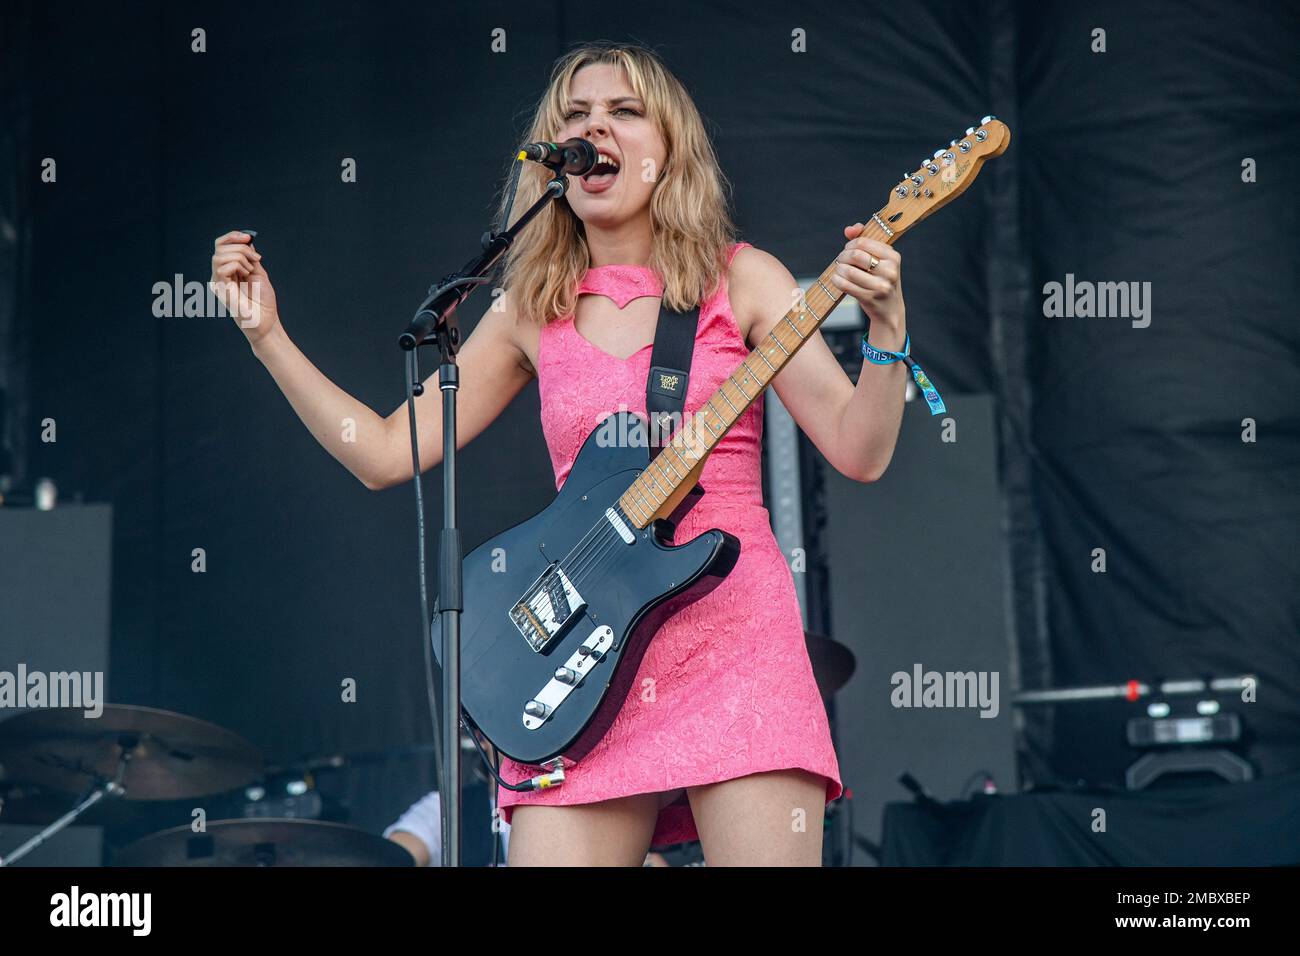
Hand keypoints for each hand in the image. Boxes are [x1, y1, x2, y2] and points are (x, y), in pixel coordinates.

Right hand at [209, 230, 279, 344]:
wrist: (266, 320)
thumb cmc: (263, 301)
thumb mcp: (258, 272)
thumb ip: (250, 257)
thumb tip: (246, 240)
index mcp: (229, 269)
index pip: (221, 245)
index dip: (232, 237)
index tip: (248, 236)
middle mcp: (220, 274)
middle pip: (219, 247)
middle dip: (240, 247)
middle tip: (256, 258)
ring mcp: (218, 281)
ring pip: (219, 255)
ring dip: (239, 256)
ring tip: (250, 269)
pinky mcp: (220, 289)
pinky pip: (221, 267)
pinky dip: (237, 265)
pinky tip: (246, 274)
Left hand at [832, 224, 904, 340]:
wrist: (889, 309)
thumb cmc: (881, 279)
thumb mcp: (880, 259)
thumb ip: (864, 240)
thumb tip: (849, 229)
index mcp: (893, 257)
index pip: (863, 242)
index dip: (850, 244)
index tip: (848, 250)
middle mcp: (890, 270)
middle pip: (855, 255)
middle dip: (843, 256)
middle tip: (841, 260)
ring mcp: (881, 286)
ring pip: (848, 271)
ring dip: (838, 269)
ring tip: (839, 270)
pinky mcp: (870, 298)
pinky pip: (845, 285)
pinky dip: (837, 281)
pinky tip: (837, 279)